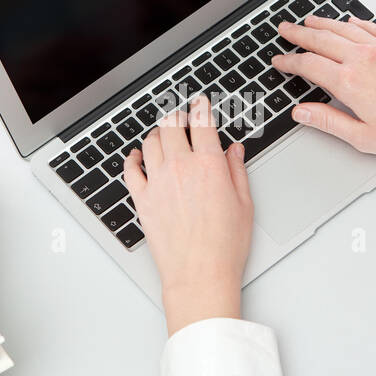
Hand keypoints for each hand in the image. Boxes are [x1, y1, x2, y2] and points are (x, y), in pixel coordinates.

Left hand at [123, 97, 253, 335]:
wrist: (199, 274)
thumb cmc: (224, 246)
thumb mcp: (244, 204)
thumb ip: (237, 170)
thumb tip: (234, 150)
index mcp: (210, 165)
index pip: (203, 123)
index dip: (202, 107)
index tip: (200, 101)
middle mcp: (181, 168)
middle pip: (172, 125)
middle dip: (177, 114)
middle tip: (181, 113)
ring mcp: (158, 182)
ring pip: (151, 142)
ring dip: (157, 132)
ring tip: (163, 132)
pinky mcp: (142, 199)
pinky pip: (130, 170)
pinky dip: (132, 158)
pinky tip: (136, 156)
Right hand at [272, 15, 375, 161]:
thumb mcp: (364, 137)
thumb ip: (328, 122)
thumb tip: (302, 113)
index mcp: (350, 82)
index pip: (308, 65)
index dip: (289, 62)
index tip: (279, 61)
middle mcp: (364, 59)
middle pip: (321, 39)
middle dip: (298, 33)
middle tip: (284, 29)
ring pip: (344, 28)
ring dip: (322, 23)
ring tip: (308, 21)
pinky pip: (371, 27)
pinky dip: (355, 22)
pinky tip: (349, 21)